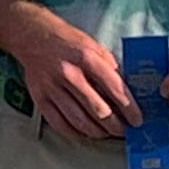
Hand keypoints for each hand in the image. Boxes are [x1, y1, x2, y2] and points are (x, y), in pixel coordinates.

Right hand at [0, 2, 139, 139]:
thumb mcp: (93, 45)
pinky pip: (59, 123)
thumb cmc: (66, 40)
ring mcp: (53, 88)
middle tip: (124, 131)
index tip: (137, 120)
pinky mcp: (40, 98)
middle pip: (98, 110)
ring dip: (97, 132)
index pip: (114, 89)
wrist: (32, 35)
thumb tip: (124, 90)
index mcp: (87, 58)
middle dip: (115, 126)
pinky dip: (74, 133)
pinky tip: (84, 133)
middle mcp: (70, 74)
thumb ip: (109, 66)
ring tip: (106, 133)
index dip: (129, 109)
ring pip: (79, 121)